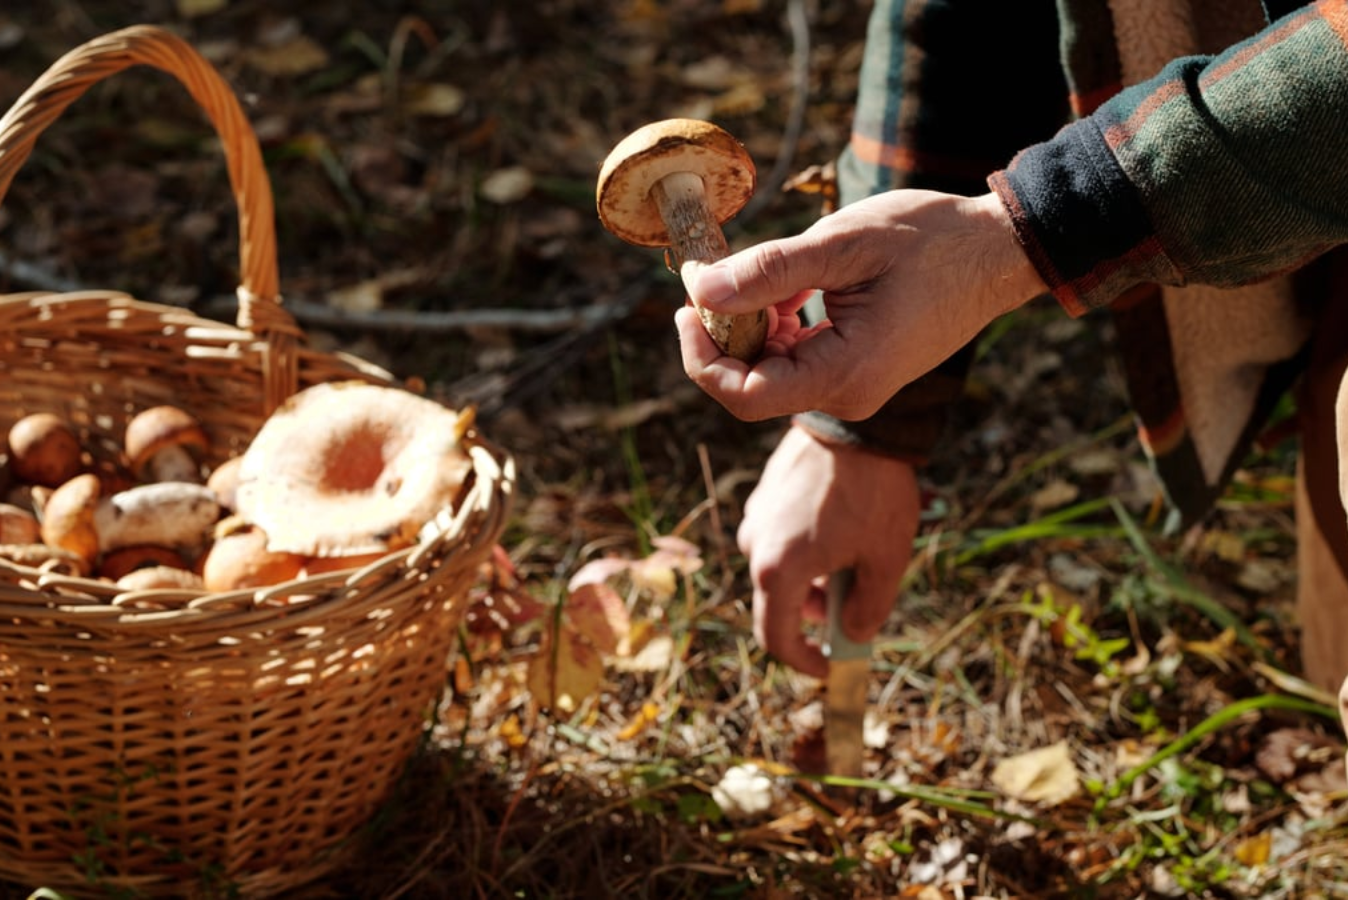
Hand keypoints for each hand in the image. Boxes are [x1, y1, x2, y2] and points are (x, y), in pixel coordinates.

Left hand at [677, 189, 1045, 420]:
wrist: (998, 252)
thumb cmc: (931, 240)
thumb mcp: (843, 244)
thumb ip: (769, 271)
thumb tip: (700, 289)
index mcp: (847, 373)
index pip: (744, 395)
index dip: (702, 357)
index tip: (688, 304)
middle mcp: (849, 394)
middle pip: (752, 387)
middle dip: (723, 336)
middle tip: (713, 275)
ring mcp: (855, 387)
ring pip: (772, 373)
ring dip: (751, 327)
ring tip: (762, 272)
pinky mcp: (858, 371)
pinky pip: (798, 361)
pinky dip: (778, 327)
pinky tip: (789, 288)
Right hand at [737, 424, 920, 677]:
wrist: (856, 423)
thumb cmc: (874, 493)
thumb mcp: (886, 560)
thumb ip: (868, 610)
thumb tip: (852, 636)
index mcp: (778, 571)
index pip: (775, 639)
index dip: (802, 662)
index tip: (829, 667)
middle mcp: (755, 546)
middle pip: (778, 602)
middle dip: (814, 614)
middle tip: (854, 604)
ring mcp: (756, 517)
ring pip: (779, 568)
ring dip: (811, 579)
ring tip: (855, 558)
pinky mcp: (764, 495)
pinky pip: (779, 537)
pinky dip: (804, 549)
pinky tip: (841, 529)